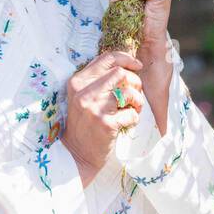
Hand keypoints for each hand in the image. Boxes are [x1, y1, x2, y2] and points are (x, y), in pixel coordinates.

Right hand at [61, 50, 144, 186]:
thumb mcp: (82, 97)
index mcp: (77, 82)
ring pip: (128, 92)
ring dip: (138, 100)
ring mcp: (94, 108)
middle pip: (120, 73)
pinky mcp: (106, 124)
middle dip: (135, 81)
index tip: (137, 65)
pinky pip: (131, 113)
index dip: (126, 59)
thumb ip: (97, 80)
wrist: (75, 154)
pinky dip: (134, 117)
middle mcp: (84, 93)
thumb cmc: (83, 123)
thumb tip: (125, 65)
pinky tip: (128, 122)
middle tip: (136, 92)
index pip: (106, 58)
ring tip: (135, 108)